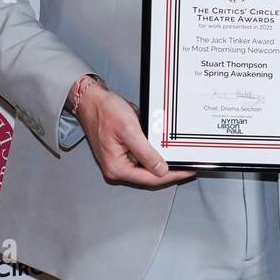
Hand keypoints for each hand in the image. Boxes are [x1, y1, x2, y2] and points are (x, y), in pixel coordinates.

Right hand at [76, 89, 194, 187]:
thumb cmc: (105, 112)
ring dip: (162, 162)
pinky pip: (142, 158)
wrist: (91, 101)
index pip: (150, 178)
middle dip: (169, 171)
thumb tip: (161, 170)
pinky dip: (153, 154)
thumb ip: (145, 152)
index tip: (187, 171)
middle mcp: (117, 168)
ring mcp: (119, 161)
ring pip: (146, 167)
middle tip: (187, 166)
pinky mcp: (122, 153)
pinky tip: (163, 149)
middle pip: (149, 176)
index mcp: (117, 167)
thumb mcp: (130, 130)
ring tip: (178, 158)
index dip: (172, 175)